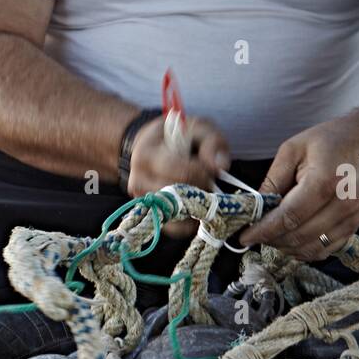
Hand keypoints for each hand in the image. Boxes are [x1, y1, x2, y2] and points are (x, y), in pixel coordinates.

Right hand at [127, 115, 229, 238]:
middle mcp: (138, 182)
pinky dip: (192, 222)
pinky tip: (198, 208)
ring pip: (179, 215)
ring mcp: (143, 203)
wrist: (149, 148)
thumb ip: (212, 142)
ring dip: (198, 207)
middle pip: (181, 197)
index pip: (182, 174)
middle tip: (208, 182)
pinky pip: (176, 229)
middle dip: (202, 191)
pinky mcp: (150, 217)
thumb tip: (220, 167)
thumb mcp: (198, 128)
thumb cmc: (177, 138)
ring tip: (202, 193)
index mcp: (147, 156)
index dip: (204, 174)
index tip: (210, 170)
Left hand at [239, 115, 358, 260]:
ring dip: (286, 247)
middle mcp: (343, 204)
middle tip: (255, 233)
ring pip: (312, 248)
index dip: (262, 231)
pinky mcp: (358, 225)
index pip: (287, 218)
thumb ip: (273, 179)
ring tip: (272, 235)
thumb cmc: (336, 138)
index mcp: (325, 181)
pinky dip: (306, 251)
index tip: (244, 237)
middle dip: (271, 240)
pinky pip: (327, 250)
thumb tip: (254, 207)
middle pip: (298, 237)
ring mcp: (354, 218)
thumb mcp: (295, 148)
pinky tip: (293, 240)